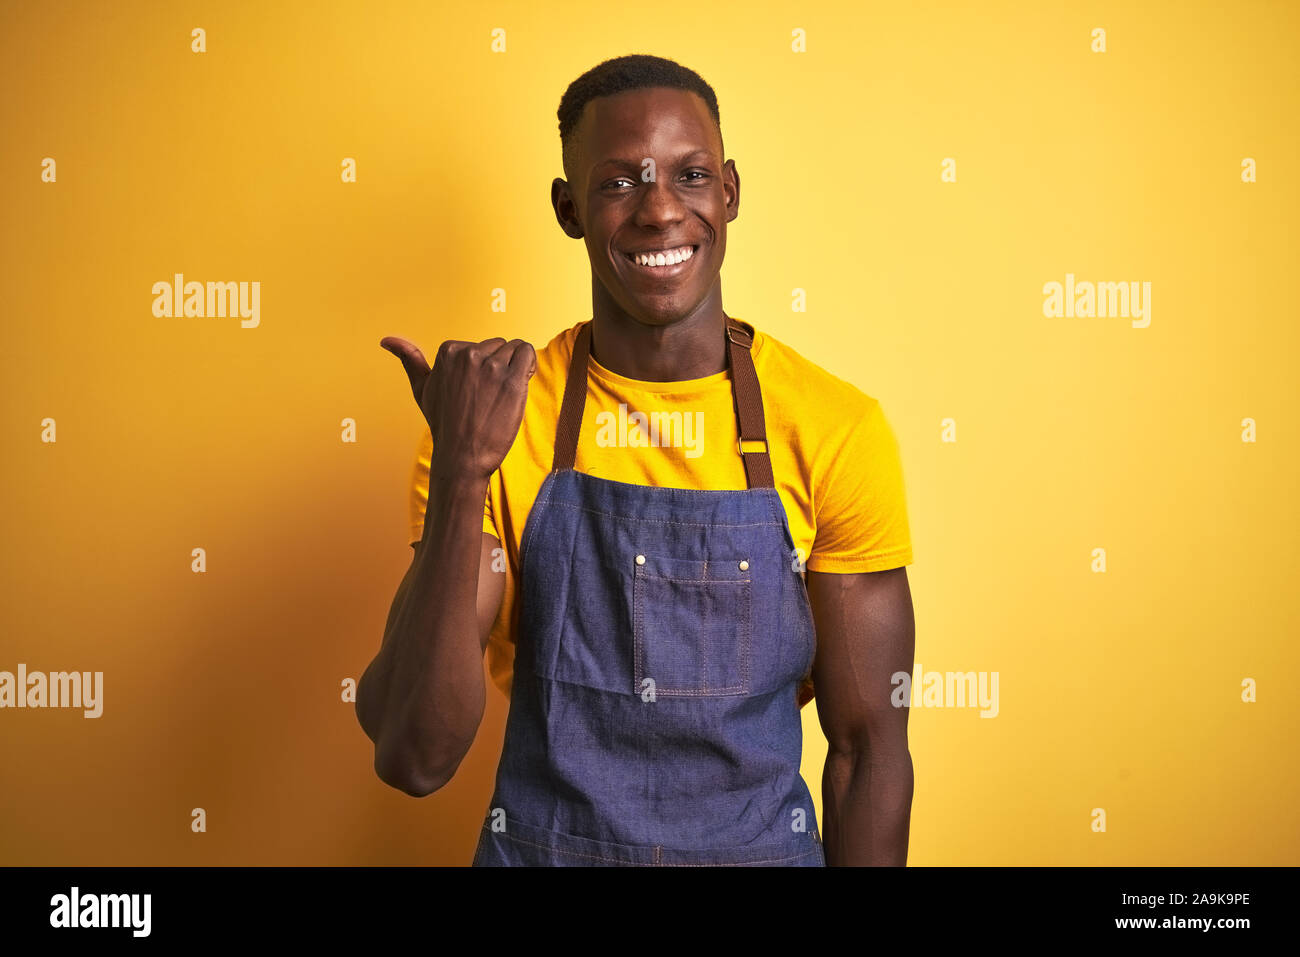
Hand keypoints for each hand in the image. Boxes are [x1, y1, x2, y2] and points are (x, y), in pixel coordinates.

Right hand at [381, 334, 535, 482]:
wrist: (462, 456)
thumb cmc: (444, 424)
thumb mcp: (422, 389)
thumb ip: (409, 360)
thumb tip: (386, 340)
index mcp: (448, 351)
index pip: (481, 345)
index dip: (484, 366)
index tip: (476, 390)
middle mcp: (469, 354)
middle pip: (499, 346)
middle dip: (500, 366)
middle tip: (490, 396)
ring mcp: (491, 367)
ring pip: (516, 350)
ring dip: (516, 368)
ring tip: (503, 394)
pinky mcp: (512, 380)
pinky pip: (528, 354)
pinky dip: (530, 366)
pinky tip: (520, 385)